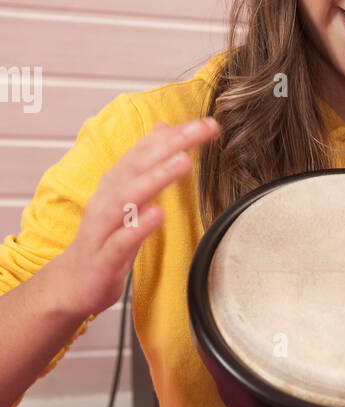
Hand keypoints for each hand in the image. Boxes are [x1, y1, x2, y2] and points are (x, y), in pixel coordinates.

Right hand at [54, 116, 221, 317]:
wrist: (74, 282)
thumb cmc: (106, 240)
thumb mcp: (129, 198)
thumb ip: (148, 165)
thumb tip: (165, 130)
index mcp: (117, 184)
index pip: (146, 151)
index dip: (176, 135)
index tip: (208, 124)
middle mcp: (109, 199)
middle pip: (139, 166)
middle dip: (170, 146)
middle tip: (201, 130)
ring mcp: (105, 228)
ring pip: (128, 197)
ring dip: (155, 177)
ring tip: (183, 161)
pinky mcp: (104, 257)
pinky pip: (121, 240)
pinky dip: (138, 226)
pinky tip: (157, 215)